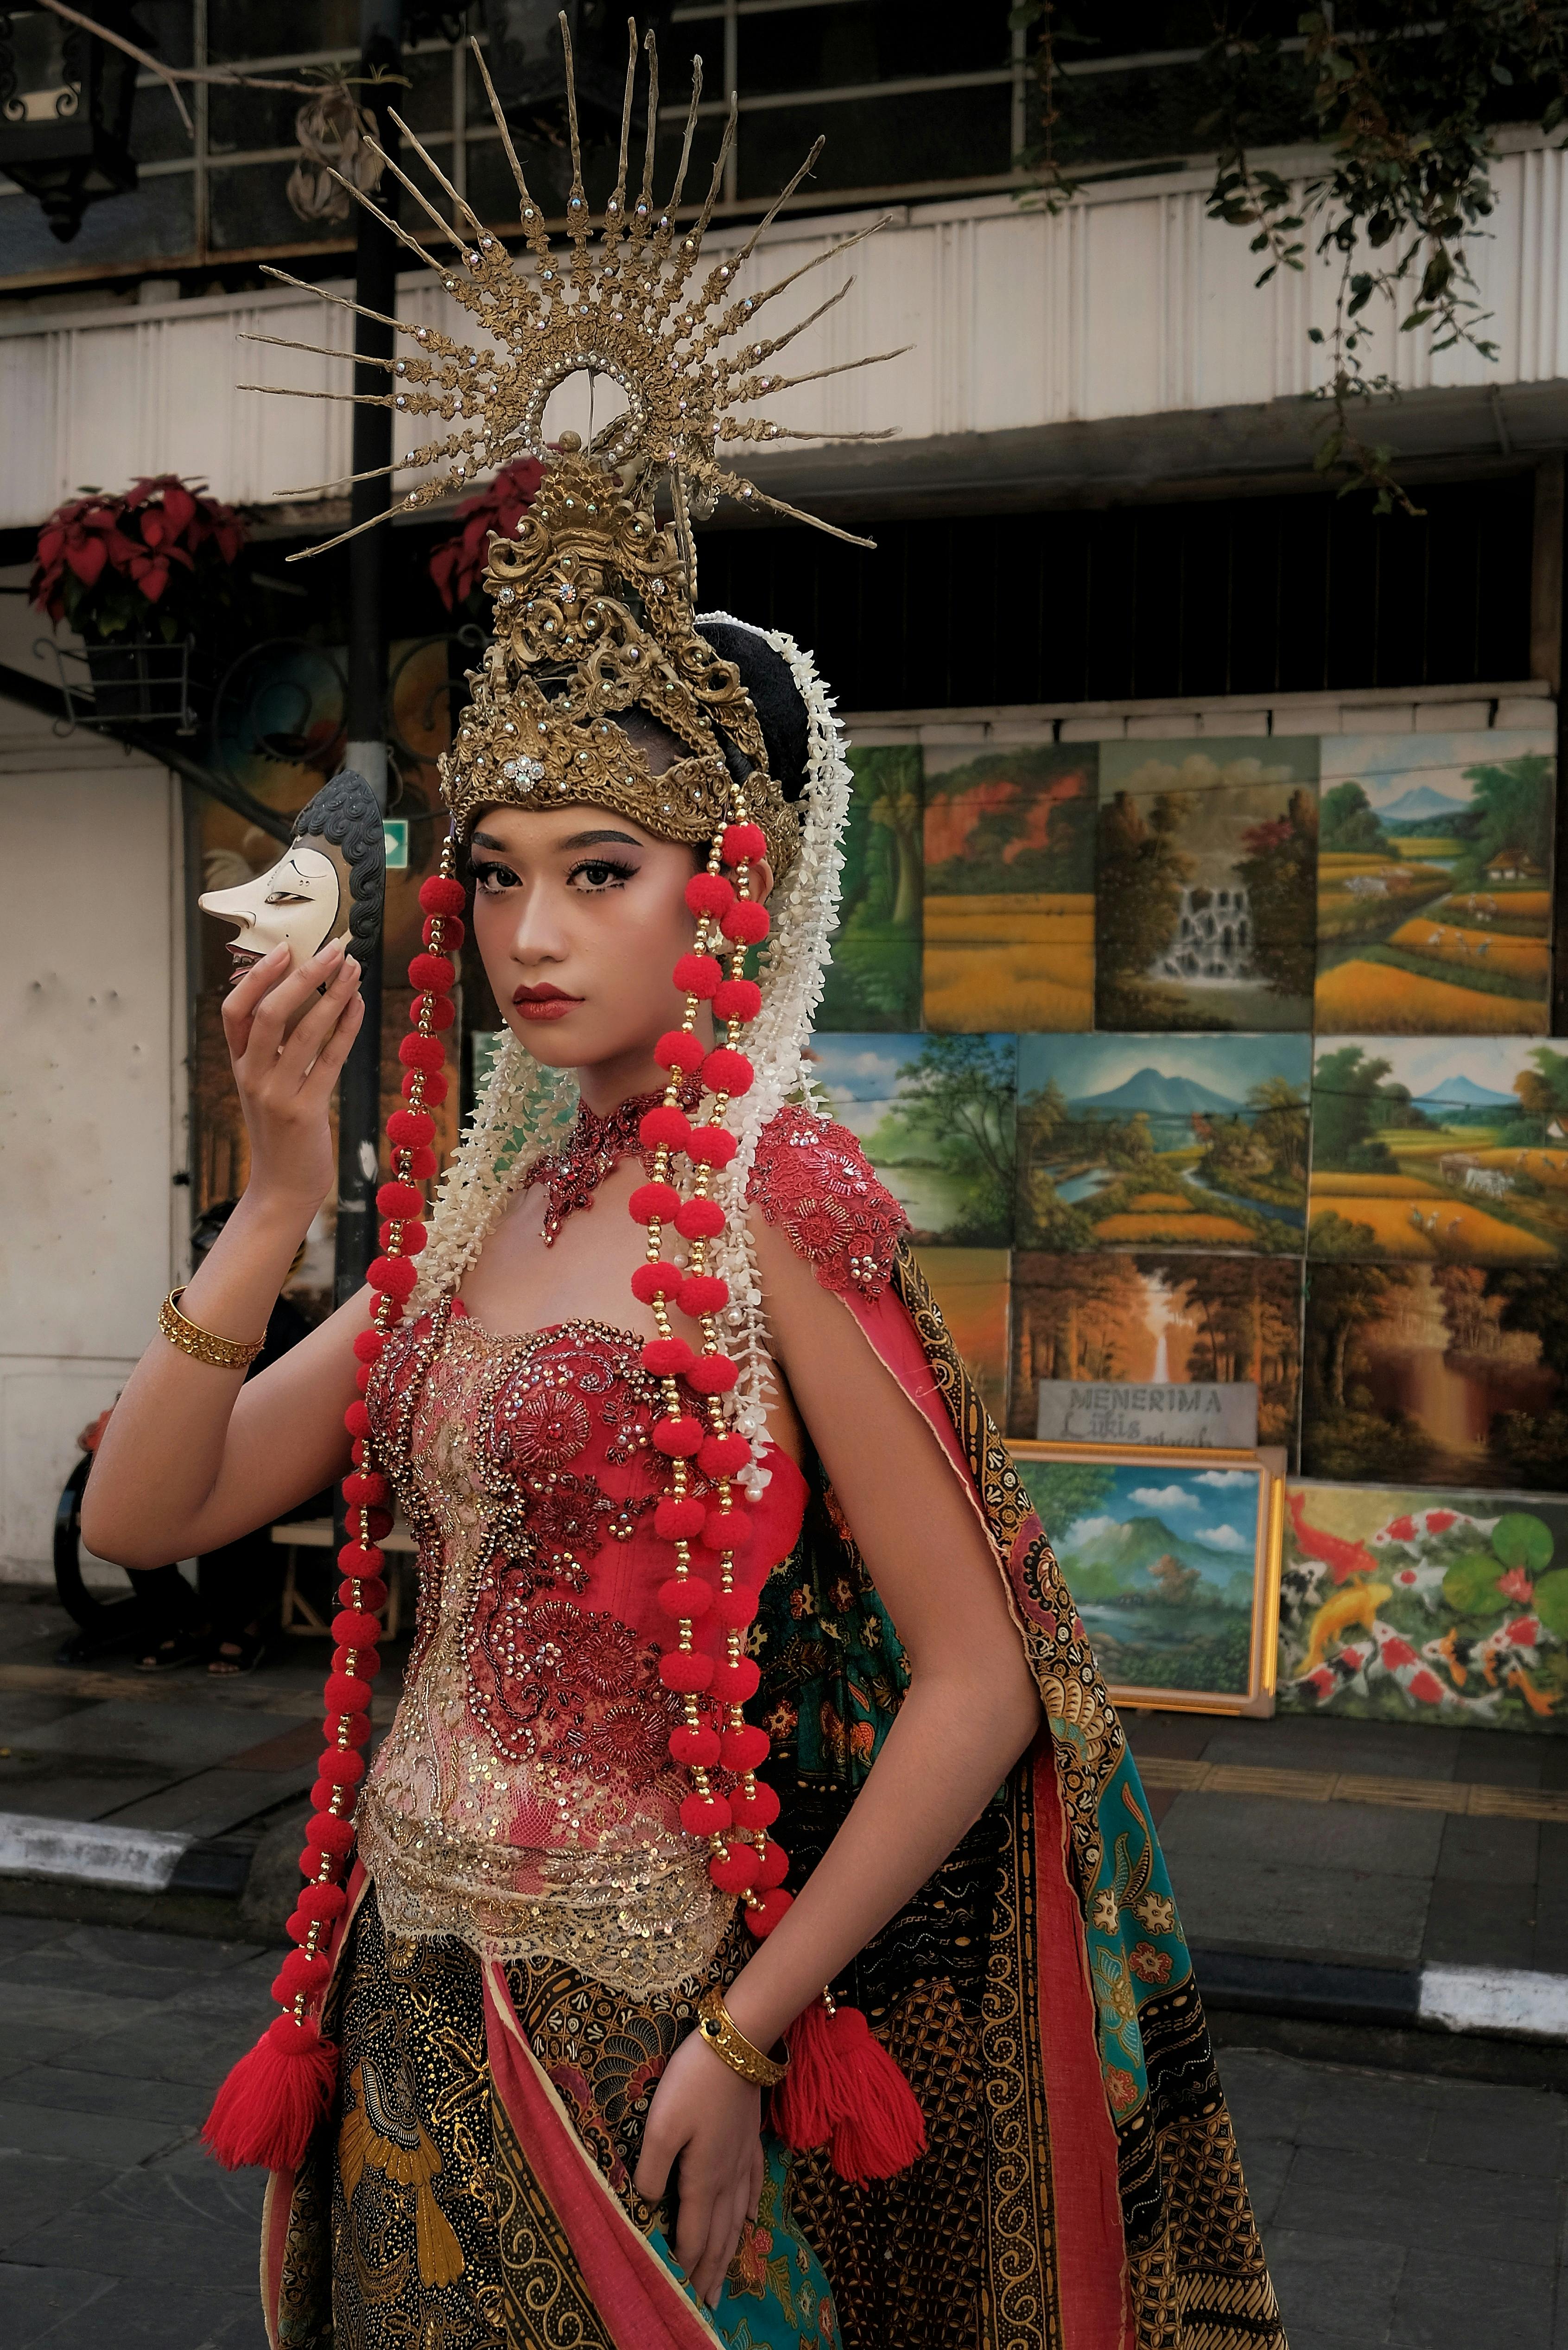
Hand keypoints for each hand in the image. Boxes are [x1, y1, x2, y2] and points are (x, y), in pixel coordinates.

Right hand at [221, 937, 363, 1211]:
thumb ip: (275, 1047)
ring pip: (304, 1032)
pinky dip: (347, 1028)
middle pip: (269, 1013)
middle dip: (303, 975)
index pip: (234, 1010)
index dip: (258, 976)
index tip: (286, 947)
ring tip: (355, 969)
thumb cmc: (280, 1130)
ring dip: (333, 995)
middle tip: (334, 948)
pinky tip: (361, 1005)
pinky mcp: (306, 1111)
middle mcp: (252, 1076)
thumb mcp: (265, 1085)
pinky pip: (330, 1060)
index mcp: (238, 1064)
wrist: (281, 1187)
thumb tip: (301, 992)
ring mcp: (276, 1094)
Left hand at [634, 2025, 764, 2309]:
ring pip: (736, 2219)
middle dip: (709, 2274)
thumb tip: (646, 2205)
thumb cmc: (693, 2082)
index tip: (678, 2297)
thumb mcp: (660, 2126)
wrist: (737, 2043)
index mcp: (702, 2180)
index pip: (692, 2237)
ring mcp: (742, 2159)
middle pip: (718, 2237)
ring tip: (725, 2281)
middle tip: (706, 2307)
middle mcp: (727, 2179)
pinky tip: (750, 2220)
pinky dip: (750, 2211)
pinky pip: (752, 2186)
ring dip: (729, 2253)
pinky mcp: (750, 2139)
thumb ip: (651, 2172)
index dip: (684, 2269)